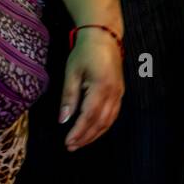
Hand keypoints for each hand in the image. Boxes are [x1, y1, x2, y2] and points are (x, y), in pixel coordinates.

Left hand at [60, 28, 123, 150]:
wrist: (105, 36)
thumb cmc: (85, 52)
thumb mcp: (72, 73)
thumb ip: (69, 97)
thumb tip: (63, 120)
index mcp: (101, 87)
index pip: (89, 116)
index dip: (78, 132)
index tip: (67, 142)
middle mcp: (114, 93)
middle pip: (101, 122)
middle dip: (86, 137)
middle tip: (71, 147)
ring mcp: (119, 93)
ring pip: (109, 120)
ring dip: (95, 134)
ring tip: (80, 142)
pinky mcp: (120, 91)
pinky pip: (114, 114)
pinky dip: (103, 125)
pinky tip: (94, 130)